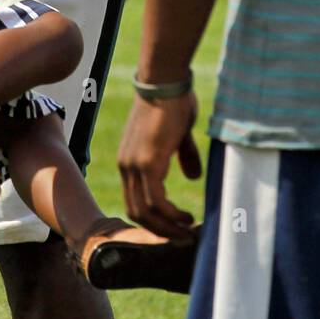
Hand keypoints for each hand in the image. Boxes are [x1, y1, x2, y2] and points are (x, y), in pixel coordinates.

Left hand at [117, 90, 201, 236]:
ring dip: (167, 227)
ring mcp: (135, 164)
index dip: (154, 218)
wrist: (165, 80)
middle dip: (160, 229)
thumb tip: (193, 177)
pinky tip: (186, 218)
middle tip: (182, 237)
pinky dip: (170, 216)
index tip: (175, 226)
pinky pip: (155, 201)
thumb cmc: (174, 100)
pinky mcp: (147, 162)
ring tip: (188, 232)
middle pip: (137, 211)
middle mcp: (127, 165)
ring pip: (145, 211)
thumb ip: (183, 155)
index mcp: (130, 159)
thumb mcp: (179, 134)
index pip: (135, 199)